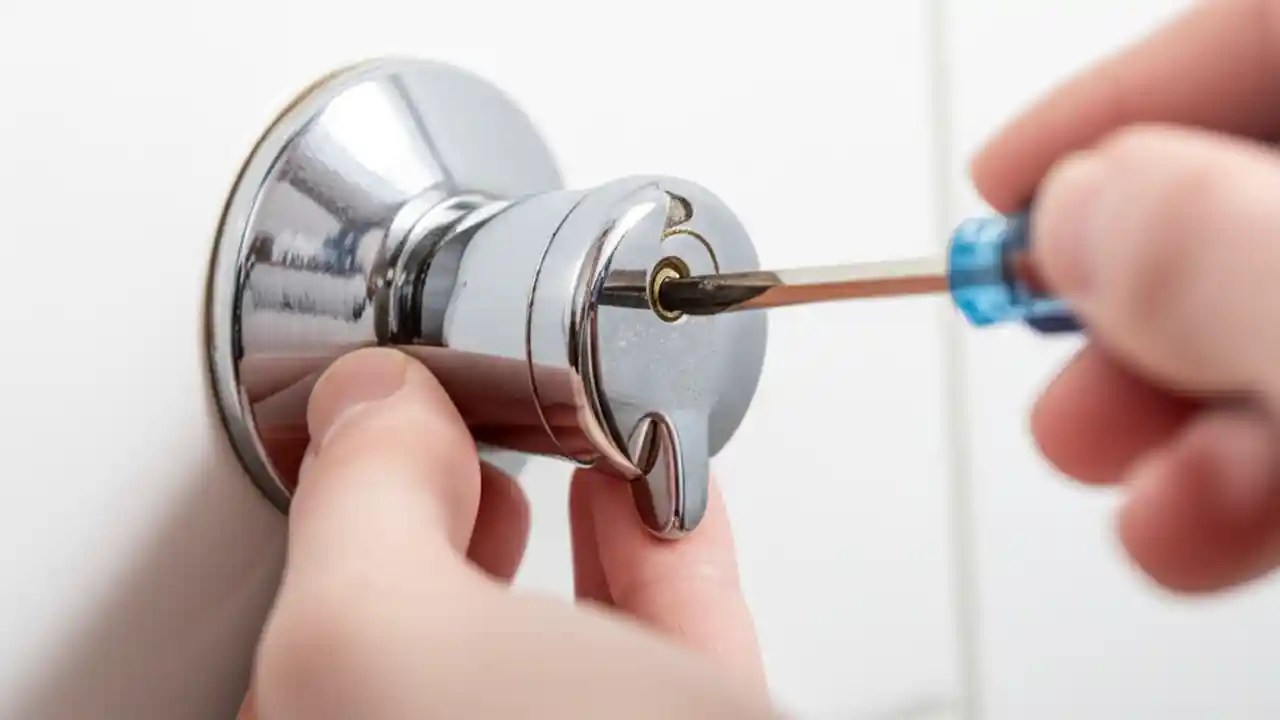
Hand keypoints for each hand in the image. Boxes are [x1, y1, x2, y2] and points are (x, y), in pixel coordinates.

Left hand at [236, 348, 773, 718]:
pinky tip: (651, 466)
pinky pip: (665, 623)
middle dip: (439, 500)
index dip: (321, 509)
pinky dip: (658, 531)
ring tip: (556, 421)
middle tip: (459, 413)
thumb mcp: (377, 635)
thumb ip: (356, 504)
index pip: (290, 629)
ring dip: (555, 503)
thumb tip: (373, 403)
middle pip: (428, 619)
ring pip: (550, 624)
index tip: (372, 413)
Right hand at [973, 0, 1279, 592]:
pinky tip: (1190, 523)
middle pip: (1252, 181)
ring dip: (1165, 403)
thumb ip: (1237, 264)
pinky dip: (1243, 472)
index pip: (1265, 31)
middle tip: (1047, 341)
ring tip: (1109, 470)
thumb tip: (1084, 219)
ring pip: (1274, 311)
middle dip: (1127, 279)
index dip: (1125, 101)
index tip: (1006, 182)